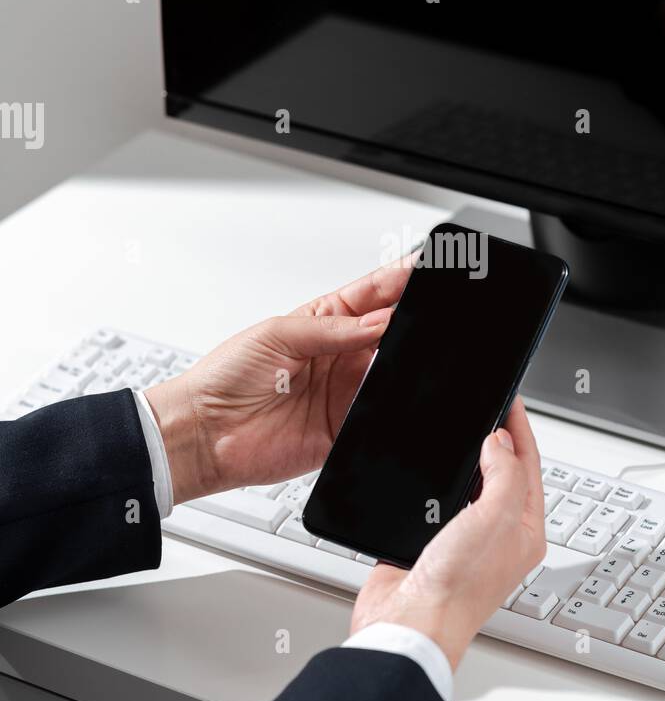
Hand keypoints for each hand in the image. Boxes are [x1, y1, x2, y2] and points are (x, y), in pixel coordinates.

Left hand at [144, 258, 412, 504]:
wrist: (203, 433)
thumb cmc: (225, 376)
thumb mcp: (278, 334)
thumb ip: (334, 329)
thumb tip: (381, 321)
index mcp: (322, 322)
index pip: (372, 295)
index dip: (399, 279)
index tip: (423, 268)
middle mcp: (339, 355)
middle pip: (391, 331)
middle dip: (411, 317)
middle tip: (425, 308)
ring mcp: (345, 392)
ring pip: (393, 371)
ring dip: (405, 360)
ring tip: (408, 346)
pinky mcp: (346, 429)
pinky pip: (381, 417)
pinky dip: (392, 406)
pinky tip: (390, 391)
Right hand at [350, 398, 545, 670]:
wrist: (409, 625)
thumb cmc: (458, 589)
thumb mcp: (495, 518)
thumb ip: (504, 474)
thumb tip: (499, 442)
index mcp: (524, 531)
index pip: (528, 466)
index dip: (519, 430)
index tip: (511, 400)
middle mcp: (496, 536)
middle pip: (501, 474)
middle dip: (496, 441)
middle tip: (487, 407)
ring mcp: (461, 540)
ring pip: (467, 486)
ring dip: (464, 460)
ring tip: (461, 429)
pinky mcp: (427, 543)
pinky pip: (433, 502)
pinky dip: (431, 481)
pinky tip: (426, 468)